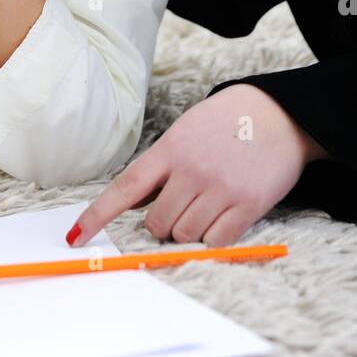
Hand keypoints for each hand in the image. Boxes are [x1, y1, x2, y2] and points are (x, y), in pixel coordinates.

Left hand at [66, 85, 324, 248]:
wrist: (279, 115)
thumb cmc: (226, 124)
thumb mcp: (186, 132)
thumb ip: (161, 165)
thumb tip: (136, 206)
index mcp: (170, 149)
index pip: (125, 188)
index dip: (97, 216)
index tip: (76, 237)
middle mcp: (192, 169)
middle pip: (156, 223)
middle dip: (162, 225)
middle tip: (181, 206)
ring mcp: (220, 188)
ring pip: (184, 235)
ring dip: (189, 231)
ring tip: (206, 205)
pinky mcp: (247, 205)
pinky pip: (216, 241)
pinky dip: (214, 238)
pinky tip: (223, 217)